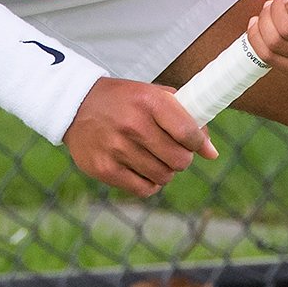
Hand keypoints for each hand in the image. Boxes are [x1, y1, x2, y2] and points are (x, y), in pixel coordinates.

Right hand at [63, 78, 217, 196]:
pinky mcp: (104, 169)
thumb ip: (186, 119)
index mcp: (148, 101)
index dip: (197, 142)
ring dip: (164, 171)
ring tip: (153, 158)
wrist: (76, 106)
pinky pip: (143, 189)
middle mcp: (133, 124)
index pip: (189, 132)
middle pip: (180, 160)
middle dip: (182, 158)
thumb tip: (212, 153)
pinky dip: (149, 183)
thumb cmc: (124, 101)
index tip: (192, 141)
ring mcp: (117, 148)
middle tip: (172, 151)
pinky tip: (143, 169)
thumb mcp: (153, 96)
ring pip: (163, 177)